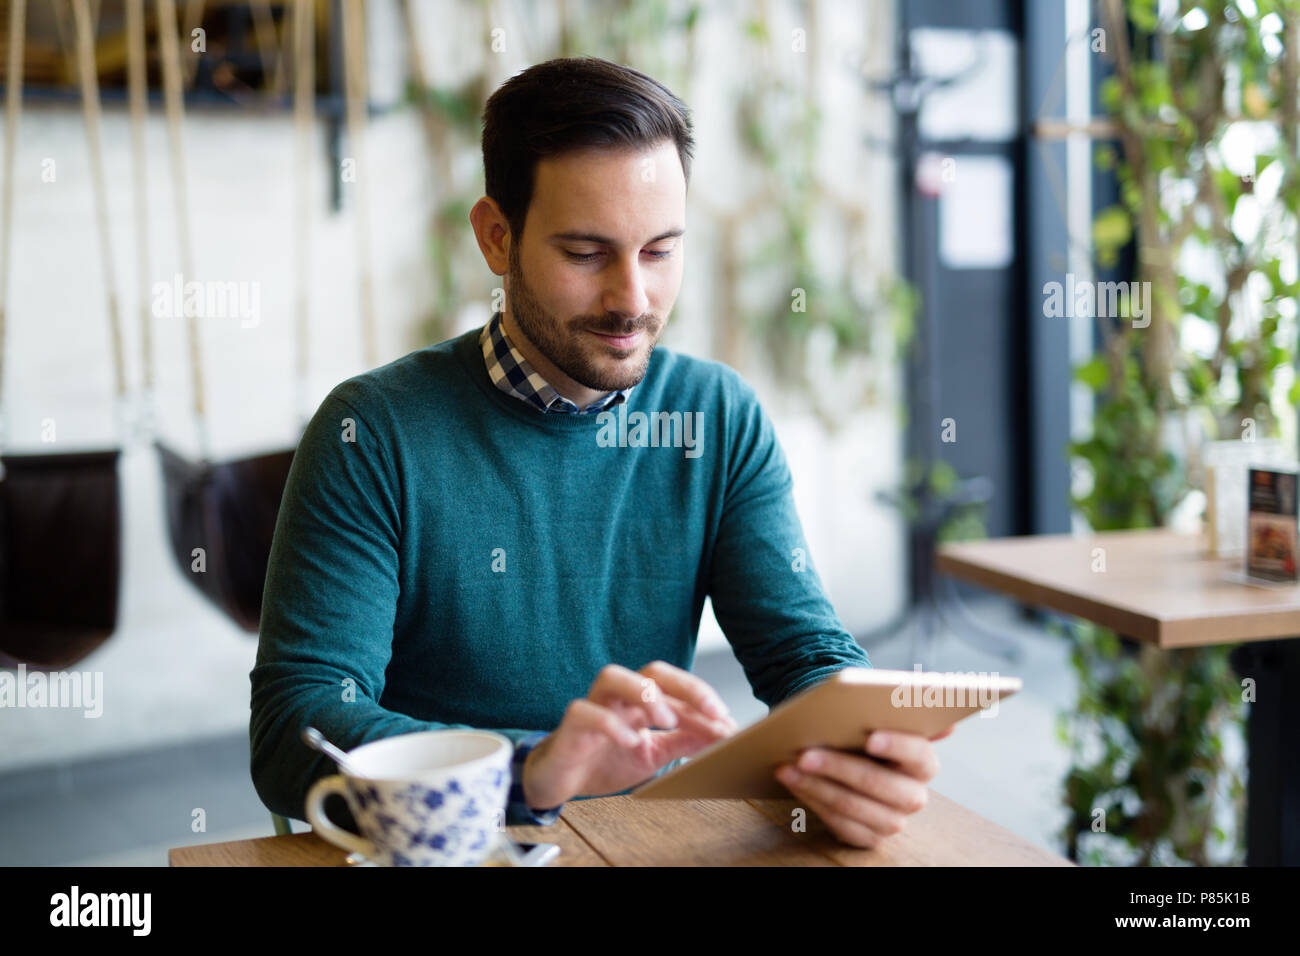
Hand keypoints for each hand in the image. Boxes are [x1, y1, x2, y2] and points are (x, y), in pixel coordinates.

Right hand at [522, 661, 738, 809]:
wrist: (559, 779)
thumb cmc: (605, 760)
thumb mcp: (654, 755)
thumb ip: (685, 742)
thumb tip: (724, 734)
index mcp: (640, 702)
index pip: (675, 687)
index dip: (703, 700)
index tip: (727, 722)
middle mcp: (618, 697)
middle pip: (651, 670)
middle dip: (684, 686)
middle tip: (711, 713)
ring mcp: (593, 707)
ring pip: (613, 676)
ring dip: (645, 694)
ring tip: (667, 720)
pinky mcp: (571, 726)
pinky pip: (586, 711)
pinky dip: (610, 723)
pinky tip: (631, 741)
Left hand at [774, 728, 945, 848]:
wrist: (847, 758)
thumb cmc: (861, 735)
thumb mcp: (877, 719)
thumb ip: (896, 711)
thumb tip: (931, 702)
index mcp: (923, 763)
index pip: (919, 754)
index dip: (897, 745)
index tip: (870, 737)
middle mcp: (913, 795)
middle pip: (879, 783)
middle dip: (839, 767)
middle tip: (804, 753)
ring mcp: (892, 820)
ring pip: (853, 805)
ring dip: (816, 785)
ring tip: (788, 766)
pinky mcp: (868, 837)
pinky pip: (839, 824)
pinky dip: (812, 800)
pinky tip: (792, 782)